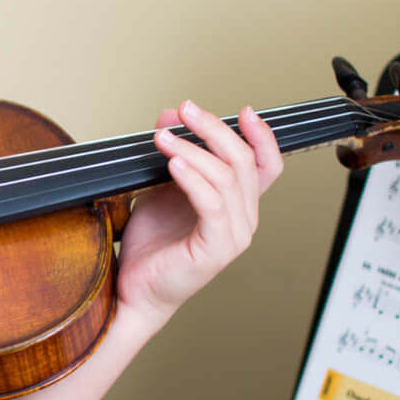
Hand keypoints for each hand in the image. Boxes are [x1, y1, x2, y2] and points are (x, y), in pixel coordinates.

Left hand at [114, 102, 282, 322]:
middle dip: (214, 129)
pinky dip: (193, 178)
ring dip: (194, 150)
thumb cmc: (151, 244)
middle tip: (185, 110)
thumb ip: (174, 152)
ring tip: (164, 137)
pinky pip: (212, 204)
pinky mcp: (216, 250)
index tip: (243, 110)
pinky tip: (173, 162)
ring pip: (227, 179)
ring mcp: (234, 236)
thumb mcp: (162, 186)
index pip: (266, 164)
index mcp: (238, 204)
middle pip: (244, 162)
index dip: (261, 136)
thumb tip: (171, 115)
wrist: (133, 289)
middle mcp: (244, 219)